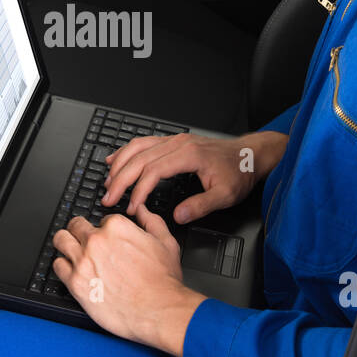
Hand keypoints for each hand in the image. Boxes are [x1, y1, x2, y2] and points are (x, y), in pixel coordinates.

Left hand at [51, 205, 205, 356]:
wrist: (157, 310)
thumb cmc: (163, 282)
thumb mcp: (166, 243)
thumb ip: (152, 221)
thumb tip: (142, 211)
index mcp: (117, 227)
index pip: (102, 219)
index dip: (105, 229)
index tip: (108, 238)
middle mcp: (97, 240)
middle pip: (76, 225)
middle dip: (80, 231)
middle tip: (83, 239)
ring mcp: (83, 261)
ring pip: (60, 240)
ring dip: (66, 242)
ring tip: (70, 249)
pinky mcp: (75, 282)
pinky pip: (57, 265)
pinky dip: (62, 265)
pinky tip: (70, 269)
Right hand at [101, 130, 286, 222]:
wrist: (248, 155)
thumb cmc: (238, 172)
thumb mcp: (225, 195)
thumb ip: (200, 206)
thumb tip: (176, 216)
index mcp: (189, 155)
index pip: (153, 171)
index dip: (139, 190)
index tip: (131, 207)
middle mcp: (178, 143)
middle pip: (139, 158)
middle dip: (120, 179)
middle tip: (108, 197)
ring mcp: (174, 140)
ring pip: (137, 147)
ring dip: (119, 164)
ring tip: (107, 182)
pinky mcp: (173, 142)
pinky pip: (143, 143)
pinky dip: (126, 151)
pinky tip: (115, 159)